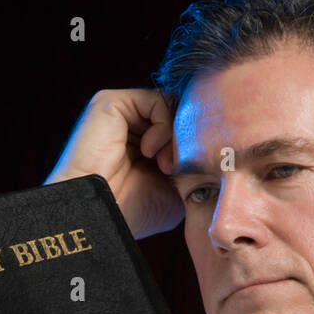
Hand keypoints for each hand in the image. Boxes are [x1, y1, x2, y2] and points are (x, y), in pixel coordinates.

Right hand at [45, 87, 184, 239]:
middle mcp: (131, 129)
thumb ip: (192, 164)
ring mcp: (121, 115)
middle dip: (186, 143)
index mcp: (142, 149)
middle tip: (176, 169)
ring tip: (165, 165)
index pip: (181, 132)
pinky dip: (164, 124)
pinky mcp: (112, 103)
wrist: (98, 213)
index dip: (193, 149)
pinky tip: (151, 151)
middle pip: (178, 117)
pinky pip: (157, 99)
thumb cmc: (132, 211)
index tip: (191, 174)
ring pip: (171, 108)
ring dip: (176, 136)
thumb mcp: (174, 189)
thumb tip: (214, 146)